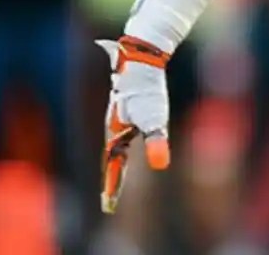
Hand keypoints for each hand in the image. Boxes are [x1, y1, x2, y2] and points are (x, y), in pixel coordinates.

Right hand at [97, 36, 172, 213]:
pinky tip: (123, 153)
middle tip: (108, 203)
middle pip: (112, 162)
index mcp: (116, 134)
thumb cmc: (145, 90)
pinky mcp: (126, 112)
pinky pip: (122, 138)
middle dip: (111, 181)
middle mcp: (114, 129)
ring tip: (113, 184)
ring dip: (114, 167)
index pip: (114, 167)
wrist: (140, 62)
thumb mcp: (153, 117)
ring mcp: (119, 121)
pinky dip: (121, 152)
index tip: (108, 207)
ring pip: (115, 150)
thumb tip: (160, 166)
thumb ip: (156, 142)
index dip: (112, 188)